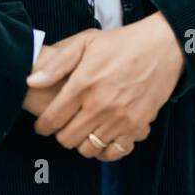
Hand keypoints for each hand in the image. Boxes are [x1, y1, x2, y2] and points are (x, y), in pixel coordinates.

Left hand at [27, 13, 184, 160]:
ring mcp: (119, 118)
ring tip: (83, 130)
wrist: (162, 47)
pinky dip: (106, 150)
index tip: (43, 125)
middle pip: (67, 139)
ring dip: (82, 143)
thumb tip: (32, 82)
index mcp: (83, 84)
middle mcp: (99, 105)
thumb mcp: (86, 42)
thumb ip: (57, 63)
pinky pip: (115, 152)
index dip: (43, 126)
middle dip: (60, 134)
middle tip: (64, 125)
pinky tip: (103, 138)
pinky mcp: (137, 126)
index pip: (52, 119)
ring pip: (88, 149)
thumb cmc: (122, 43)